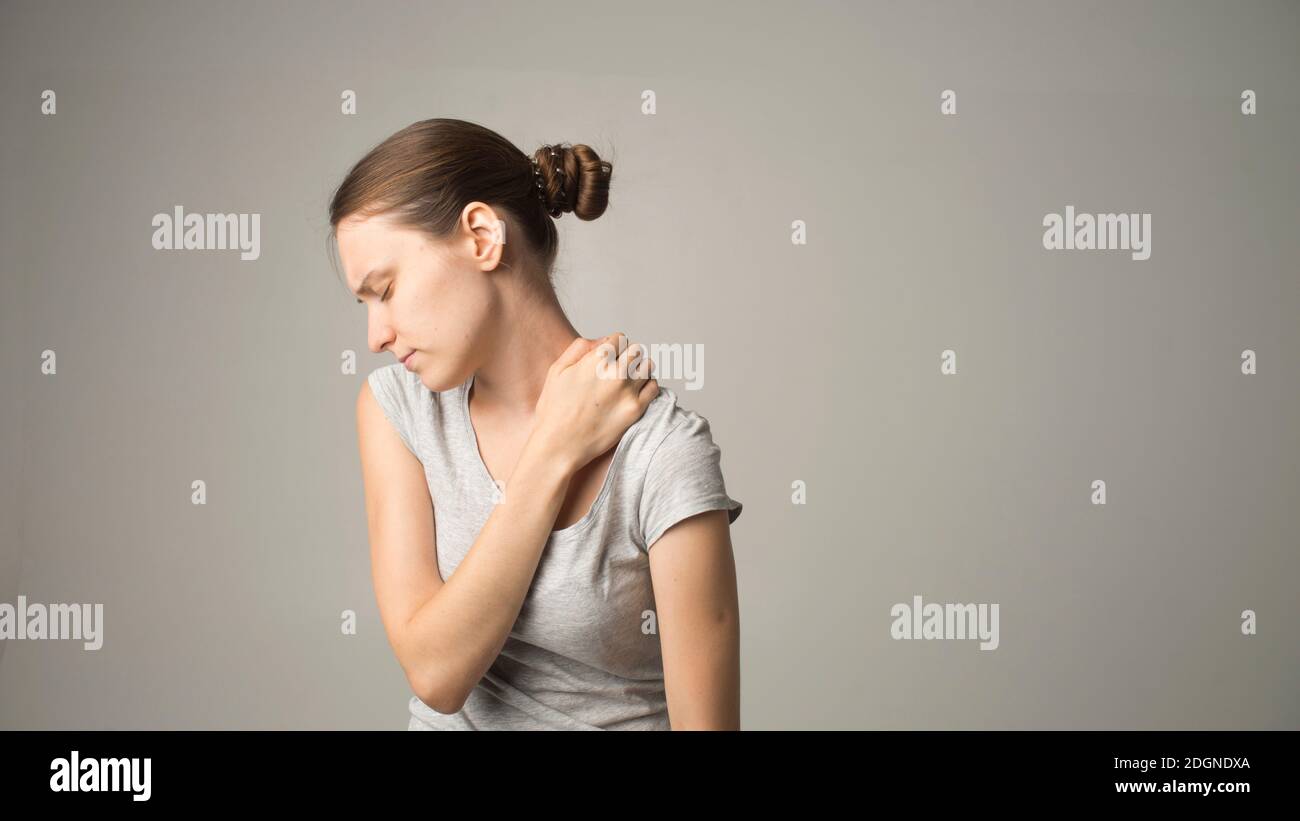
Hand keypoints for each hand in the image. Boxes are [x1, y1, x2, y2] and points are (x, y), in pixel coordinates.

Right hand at [526, 333, 657, 474]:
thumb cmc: (554, 409)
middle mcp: (615, 372)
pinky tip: (634, 392)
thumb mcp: (557, 370)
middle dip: (627, 357)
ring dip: (639, 370)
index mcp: (596, 359)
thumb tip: (601, 341)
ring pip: (647, 366)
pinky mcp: (635, 410)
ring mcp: (628, 391)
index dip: (612, 347)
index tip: (607, 359)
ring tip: (626, 381)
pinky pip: (654, 387)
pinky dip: (647, 386)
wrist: (558, 445)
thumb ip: (579, 348)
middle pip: (636, 350)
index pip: (620, 338)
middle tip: (616, 370)